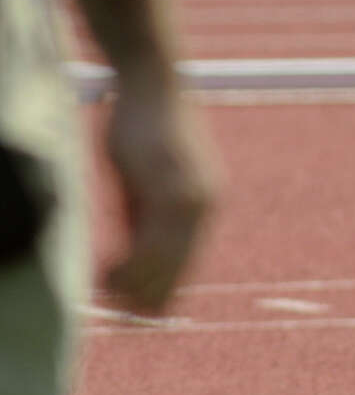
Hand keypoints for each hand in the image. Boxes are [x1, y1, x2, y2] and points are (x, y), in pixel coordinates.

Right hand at [102, 69, 217, 313]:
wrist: (154, 83)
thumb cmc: (145, 127)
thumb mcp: (143, 181)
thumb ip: (143, 215)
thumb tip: (134, 256)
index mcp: (203, 203)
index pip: (186, 263)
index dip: (162, 291)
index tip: (138, 311)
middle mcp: (204, 204)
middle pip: (178, 271)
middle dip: (148, 295)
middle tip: (120, 309)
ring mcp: (191, 197)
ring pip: (165, 263)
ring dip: (135, 284)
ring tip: (110, 290)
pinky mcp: (172, 189)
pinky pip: (152, 243)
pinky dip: (131, 264)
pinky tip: (111, 272)